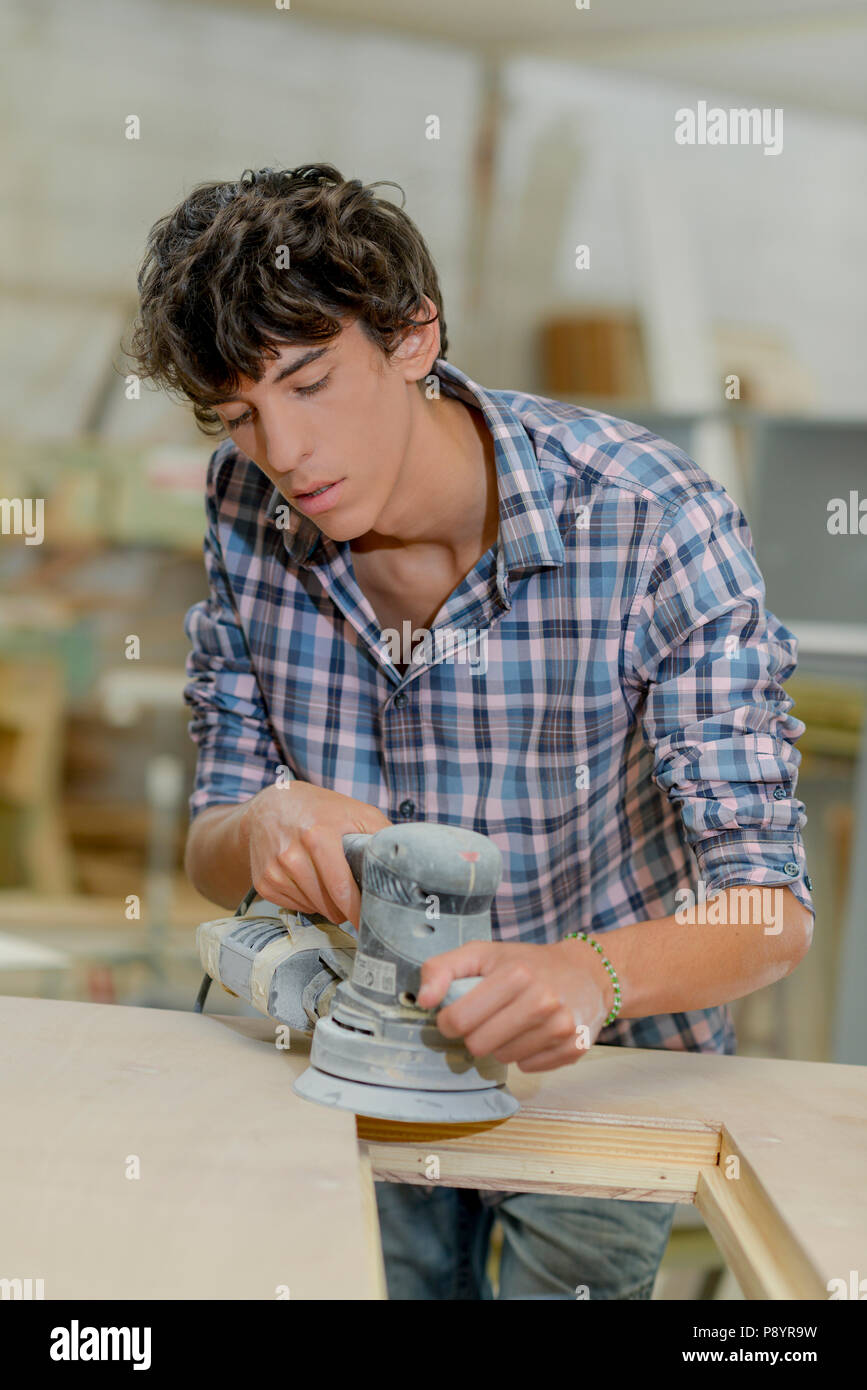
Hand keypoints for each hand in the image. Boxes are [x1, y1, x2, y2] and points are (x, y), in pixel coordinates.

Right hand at [240, 782, 390, 928]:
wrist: (269, 808)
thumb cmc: (320, 810)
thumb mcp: (355, 811)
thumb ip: (381, 834)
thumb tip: (406, 862)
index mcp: (317, 835)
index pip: (342, 889)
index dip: (359, 911)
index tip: (371, 922)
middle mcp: (291, 855)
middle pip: (329, 904)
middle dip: (347, 909)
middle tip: (356, 900)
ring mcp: (275, 871)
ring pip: (314, 908)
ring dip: (328, 906)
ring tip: (332, 884)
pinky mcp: (264, 883)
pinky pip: (296, 907)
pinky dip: (309, 902)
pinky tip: (311, 882)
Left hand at [416, 940, 613, 1072]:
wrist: (587, 972)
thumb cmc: (527, 962)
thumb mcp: (482, 953)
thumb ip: (442, 969)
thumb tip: (423, 1001)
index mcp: (515, 974)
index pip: (459, 1020)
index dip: (450, 1020)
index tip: (458, 1012)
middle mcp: (542, 1001)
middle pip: (479, 1045)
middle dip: (475, 1034)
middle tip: (488, 1016)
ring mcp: (561, 1027)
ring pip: (503, 1058)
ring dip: (501, 1043)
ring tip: (515, 1020)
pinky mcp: (575, 1047)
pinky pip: (528, 1067)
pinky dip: (526, 1053)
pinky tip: (535, 1032)